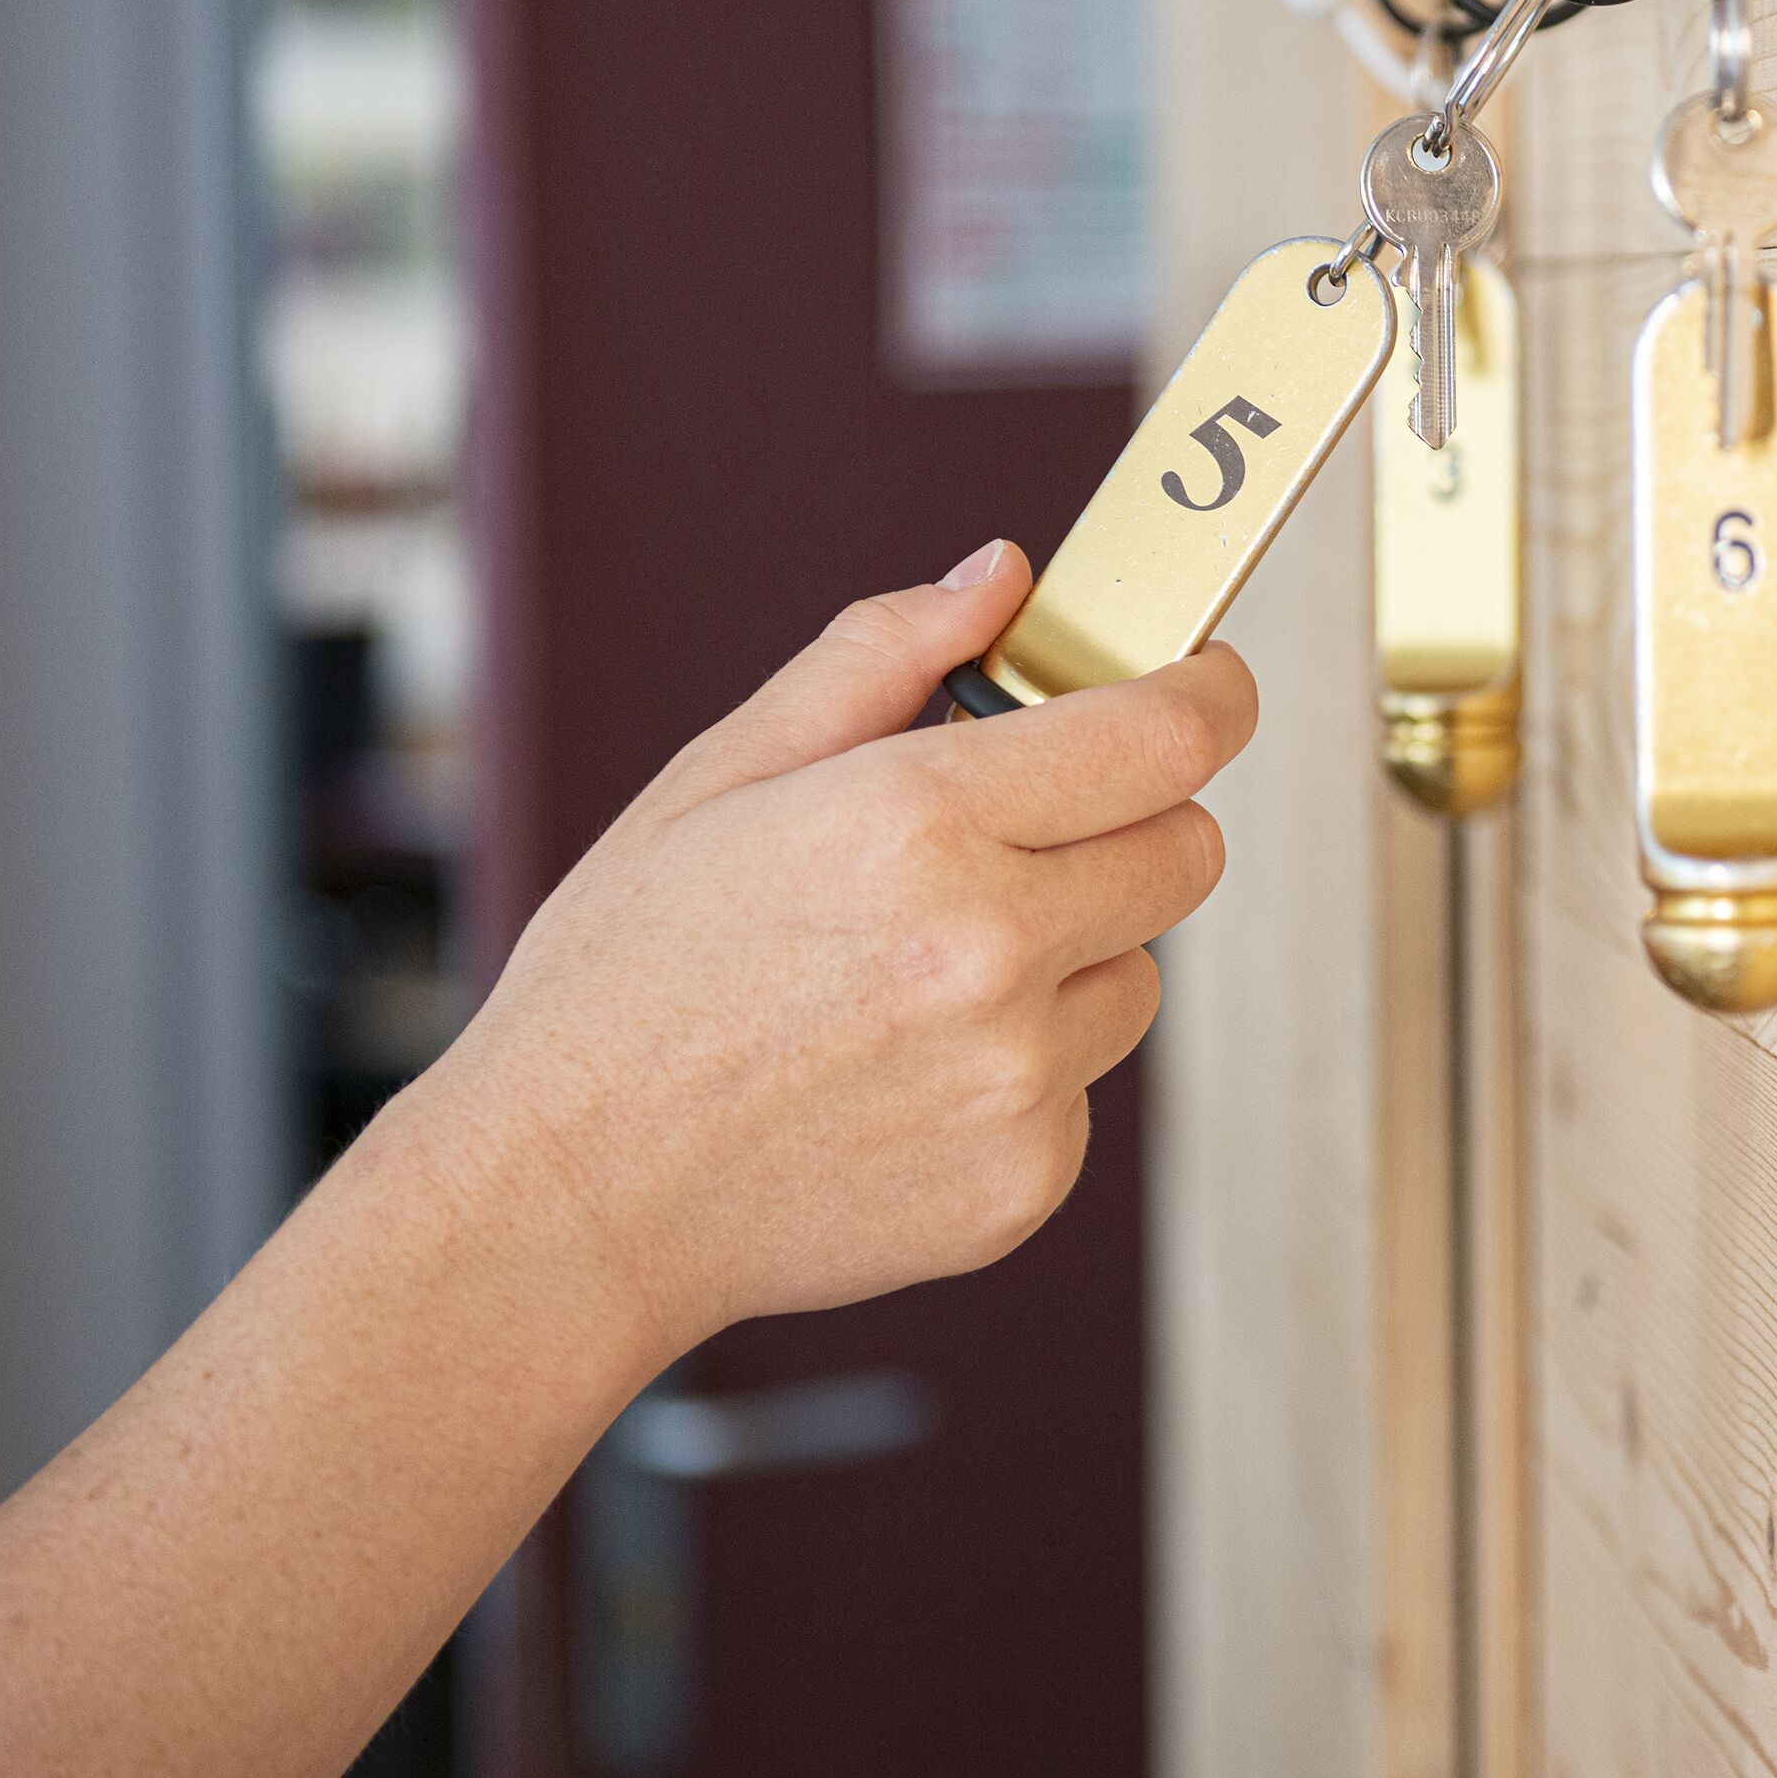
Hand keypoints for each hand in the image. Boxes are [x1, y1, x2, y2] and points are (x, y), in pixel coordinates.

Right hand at [388, 539, 1252, 1361]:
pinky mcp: (1024, 1180)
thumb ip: (879, 658)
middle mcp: (990, 949)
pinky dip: (1023, 1070)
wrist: (568, 1198)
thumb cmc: (624, 983)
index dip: (1208, 696)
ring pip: (1137, 972)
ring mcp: (1016, 1078)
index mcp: (920, 821)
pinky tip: (900, 1075)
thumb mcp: (720, 779)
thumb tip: (1003, 579)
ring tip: (917, 980)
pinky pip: (1083, 1086)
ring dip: (1071, 956)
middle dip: (1131, 821)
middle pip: (1188, 848)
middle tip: (1029, 834)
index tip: (1207, 686)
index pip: (1166, 734)